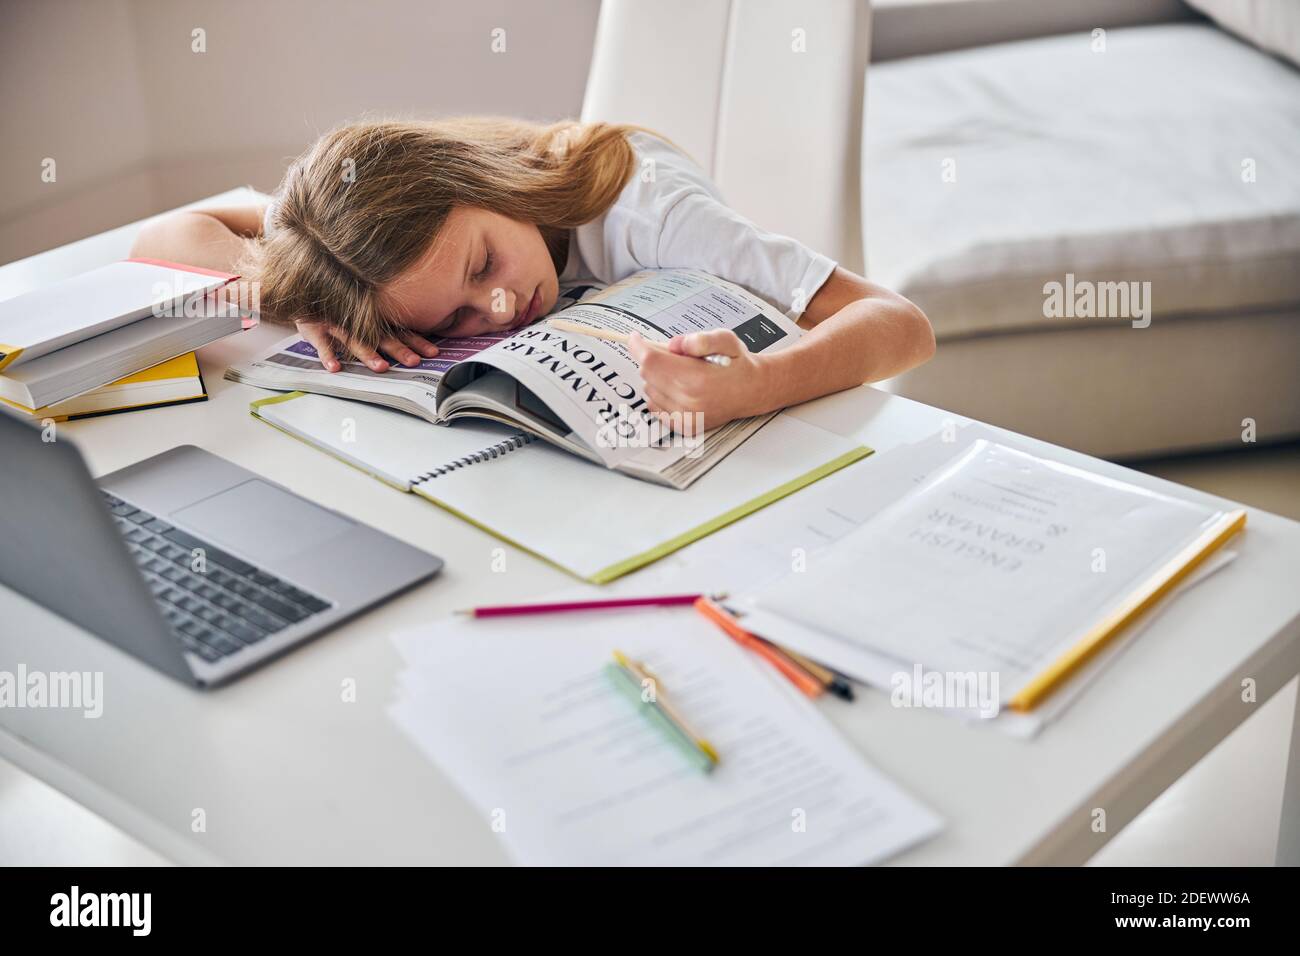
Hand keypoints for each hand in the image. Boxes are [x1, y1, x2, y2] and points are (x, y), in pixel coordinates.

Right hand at [294, 318, 439, 372]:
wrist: (302, 295)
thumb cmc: (337, 312)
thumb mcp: (363, 317)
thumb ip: (386, 329)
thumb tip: (415, 347)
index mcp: (373, 321)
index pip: (400, 331)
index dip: (417, 342)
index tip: (434, 353)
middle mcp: (358, 321)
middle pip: (382, 336)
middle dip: (399, 350)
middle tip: (414, 362)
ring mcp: (336, 324)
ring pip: (355, 340)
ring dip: (368, 354)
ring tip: (381, 367)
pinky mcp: (314, 328)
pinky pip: (322, 343)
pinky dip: (328, 355)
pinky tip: (335, 367)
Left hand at [627, 329, 764, 430]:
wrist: (753, 390)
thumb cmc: (737, 363)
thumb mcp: (725, 339)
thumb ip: (699, 339)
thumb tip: (673, 345)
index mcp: (697, 379)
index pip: (651, 361)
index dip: (638, 346)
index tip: (635, 338)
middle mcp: (689, 401)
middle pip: (647, 374)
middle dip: (652, 359)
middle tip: (672, 353)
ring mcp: (686, 417)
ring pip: (649, 390)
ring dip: (656, 377)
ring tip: (680, 372)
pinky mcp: (684, 426)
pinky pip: (655, 407)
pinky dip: (659, 394)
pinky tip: (678, 387)